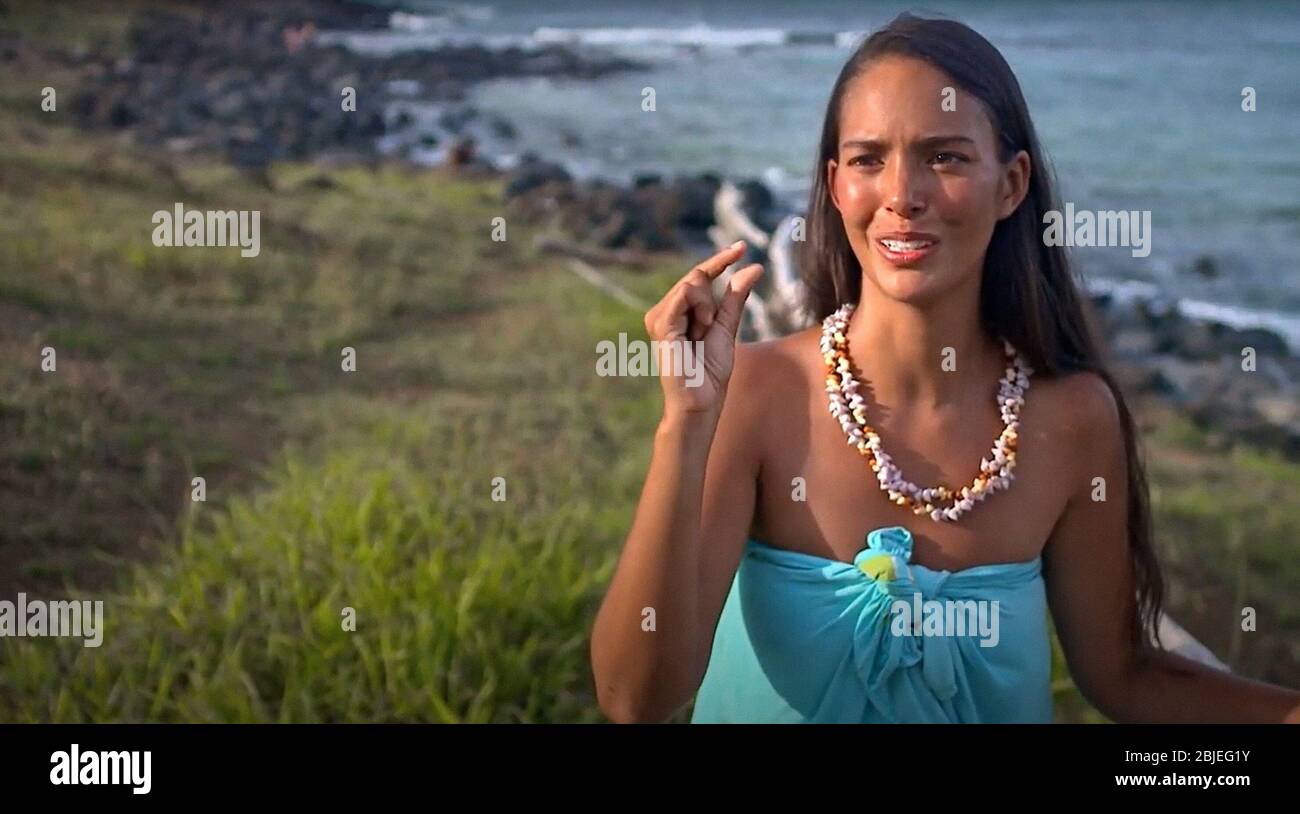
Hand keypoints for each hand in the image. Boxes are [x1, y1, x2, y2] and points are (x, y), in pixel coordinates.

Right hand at [641, 241, 762, 414]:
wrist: (701, 399)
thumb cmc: (710, 371)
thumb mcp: (727, 327)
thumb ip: (735, 297)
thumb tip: (754, 267)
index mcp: (678, 311)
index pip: (699, 276)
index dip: (720, 259)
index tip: (742, 246)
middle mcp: (665, 310)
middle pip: (697, 277)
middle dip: (713, 301)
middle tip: (710, 328)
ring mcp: (659, 315)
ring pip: (693, 282)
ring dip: (708, 308)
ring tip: (702, 334)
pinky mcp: (661, 322)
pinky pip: (685, 292)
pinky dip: (700, 307)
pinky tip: (700, 328)